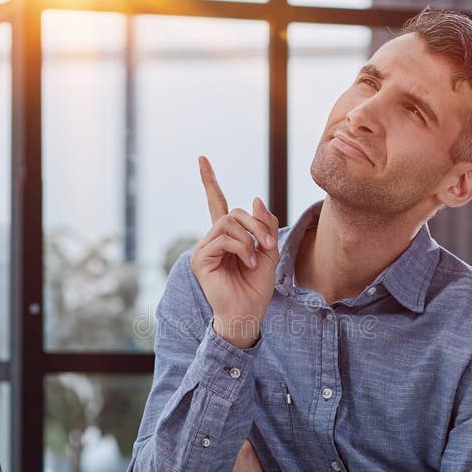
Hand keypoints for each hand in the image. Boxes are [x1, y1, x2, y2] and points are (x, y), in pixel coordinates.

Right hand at [190, 156, 278, 348]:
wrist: (249, 313)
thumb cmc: (257, 287)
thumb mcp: (269, 251)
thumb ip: (265, 225)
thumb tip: (256, 198)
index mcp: (227, 237)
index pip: (217, 203)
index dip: (209, 181)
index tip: (202, 159)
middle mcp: (212, 240)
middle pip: (234, 213)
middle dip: (257, 225)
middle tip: (270, 245)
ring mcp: (204, 249)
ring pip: (229, 223)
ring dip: (251, 238)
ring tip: (259, 258)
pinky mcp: (201, 259)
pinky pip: (224, 238)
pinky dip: (242, 248)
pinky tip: (249, 263)